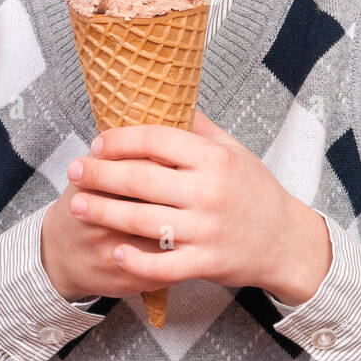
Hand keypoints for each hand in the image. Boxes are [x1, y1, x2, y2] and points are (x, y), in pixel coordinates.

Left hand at [61, 110, 333, 305]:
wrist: (287, 241)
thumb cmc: (256, 191)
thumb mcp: (234, 151)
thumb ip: (199, 128)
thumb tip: (165, 96)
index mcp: (214, 158)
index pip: (156, 140)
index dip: (121, 140)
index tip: (98, 143)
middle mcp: (210, 191)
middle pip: (141, 179)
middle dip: (100, 174)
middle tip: (73, 171)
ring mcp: (208, 229)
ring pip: (144, 220)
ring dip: (104, 212)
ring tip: (76, 205)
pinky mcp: (207, 263)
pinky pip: (164, 265)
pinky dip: (137, 261)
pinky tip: (116, 252)